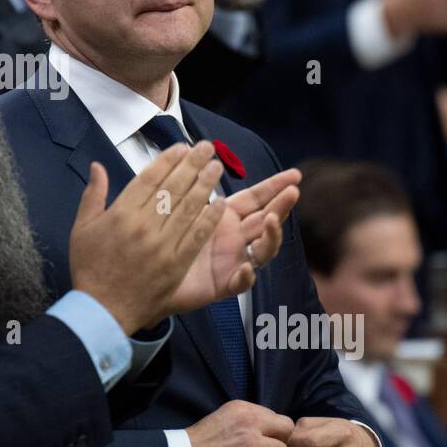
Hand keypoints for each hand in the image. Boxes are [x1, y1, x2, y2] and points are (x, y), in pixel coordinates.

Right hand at [69, 142, 225, 334]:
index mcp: (120, 214)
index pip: (149, 179)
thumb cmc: (89, 267)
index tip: (182, 147)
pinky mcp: (175, 265)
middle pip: (172, 189)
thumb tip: (98, 165)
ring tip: (216, 167)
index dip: (168, 160)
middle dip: (192, 165)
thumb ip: (93, 194)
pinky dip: (208, 219)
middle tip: (207, 148)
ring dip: (205, 185)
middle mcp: (143, 226)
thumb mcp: (81, 228)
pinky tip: (220, 204)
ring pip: (187, 209)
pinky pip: (195, 237)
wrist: (102, 310)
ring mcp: (161, 246)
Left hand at [170, 168, 299, 313]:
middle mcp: (237, 238)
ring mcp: (235, 261)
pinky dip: (246, 276)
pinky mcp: (225, 285)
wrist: (152, 276)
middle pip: (266, 220)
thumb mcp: (184, 209)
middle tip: (293, 192)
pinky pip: (240, 283)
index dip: (275, 186)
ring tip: (272, 221)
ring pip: (263, 250)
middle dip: (282, 205)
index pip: (256, 198)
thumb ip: (196, 189)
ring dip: (272, 236)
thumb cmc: (168, 239)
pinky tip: (246, 269)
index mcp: (227, 217)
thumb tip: (205, 161)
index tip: (294, 175)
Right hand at [185, 400, 294, 446]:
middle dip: (278, 445)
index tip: (264, 442)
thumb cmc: (200, 442)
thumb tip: (270, 429)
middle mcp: (250, 423)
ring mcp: (251, 445)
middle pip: (287, 434)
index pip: (279, 418)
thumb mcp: (224, 417)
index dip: (275, 433)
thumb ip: (248, 420)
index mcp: (243, 408)